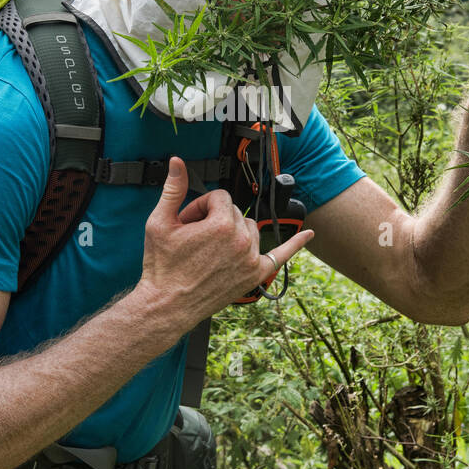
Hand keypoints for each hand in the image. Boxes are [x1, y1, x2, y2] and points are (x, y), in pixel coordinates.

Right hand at [139, 157, 313, 326]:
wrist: (167, 305)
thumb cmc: (162, 266)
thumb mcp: (160, 223)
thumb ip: (174, 189)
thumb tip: (177, 163)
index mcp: (221, 225)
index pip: (219, 198)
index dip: (200, 206)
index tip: (187, 220)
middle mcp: (241, 240)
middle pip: (235, 212)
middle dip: (214, 218)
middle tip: (193, 236)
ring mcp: (251, 258)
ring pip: (250, 228)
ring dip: (234, 231)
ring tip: (212, 247)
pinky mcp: (255, 274)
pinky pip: (281, 255)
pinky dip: (295, 243)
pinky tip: (308, 234)